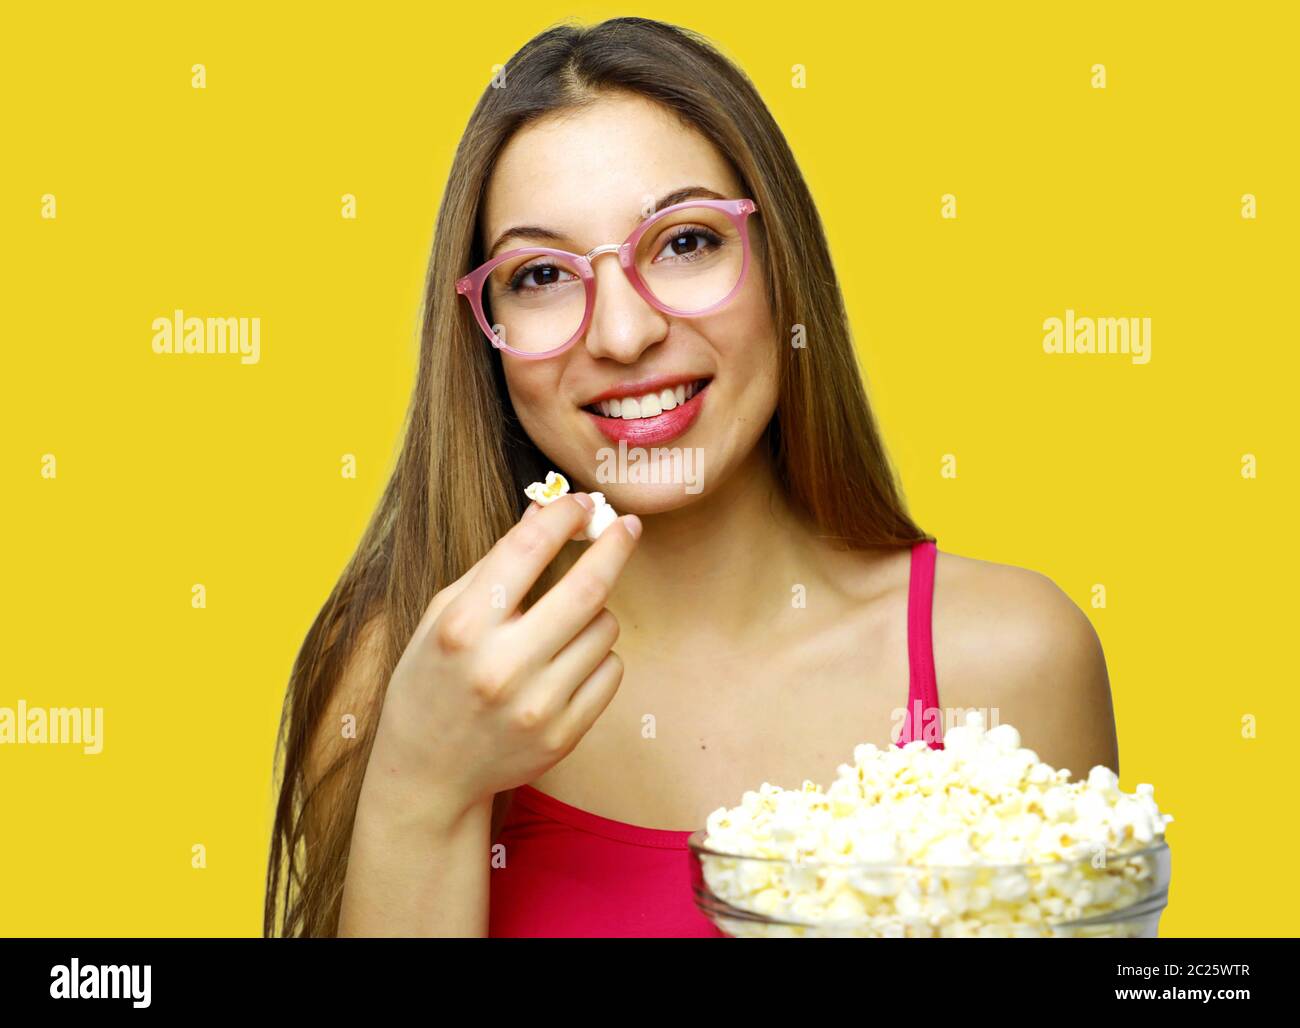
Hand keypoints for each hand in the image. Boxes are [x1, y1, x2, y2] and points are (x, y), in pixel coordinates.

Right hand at [365, 493, 640, 822]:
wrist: (428, 773)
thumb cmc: (432, 680)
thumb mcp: (443, 615)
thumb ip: (495, 565)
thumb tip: (544, 514)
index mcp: (463, 627)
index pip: (528, 550)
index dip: (563, 516)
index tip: (582, 503)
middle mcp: (502, 666)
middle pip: (587, 588)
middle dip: (615, 545)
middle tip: (628, 525)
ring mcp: (537, 706)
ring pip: (604, 628)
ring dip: (595, 611)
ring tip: (562, 623)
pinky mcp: (564, 735)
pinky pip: (611, 671)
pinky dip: (598, 654)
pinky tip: (567, 661)